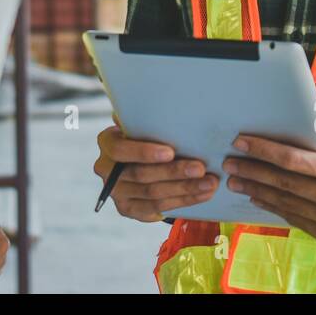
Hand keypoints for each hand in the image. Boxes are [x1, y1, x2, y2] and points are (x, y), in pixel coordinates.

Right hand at [93, 121, 217, 221]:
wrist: (140, 161)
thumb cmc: (145, 137)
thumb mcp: (142, 125)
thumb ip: (146, 120)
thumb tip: (164, 105)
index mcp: (107, 143)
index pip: (120, 150)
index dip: (144, 152)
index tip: (171, 152)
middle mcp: (106, 169)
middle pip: (141, 174)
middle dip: (174, 172)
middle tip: (200, 168)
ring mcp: (117, 192)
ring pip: (153, 194)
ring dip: (185, 189)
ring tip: (209, 183)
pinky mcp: (129, 209)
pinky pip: (159, 207)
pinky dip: (184, 201)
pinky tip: (202, 194)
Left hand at [224, 133, 315, 245]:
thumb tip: (282, 129)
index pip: (292, 160)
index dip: (263, 150)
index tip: (240, 142)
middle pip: (283, 183)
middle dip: (251, 171)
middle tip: (228, 164)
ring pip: (285, 204)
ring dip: (256, 191)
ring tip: (236, 181)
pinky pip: (295, 219)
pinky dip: (273, 207)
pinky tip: (257, 197)